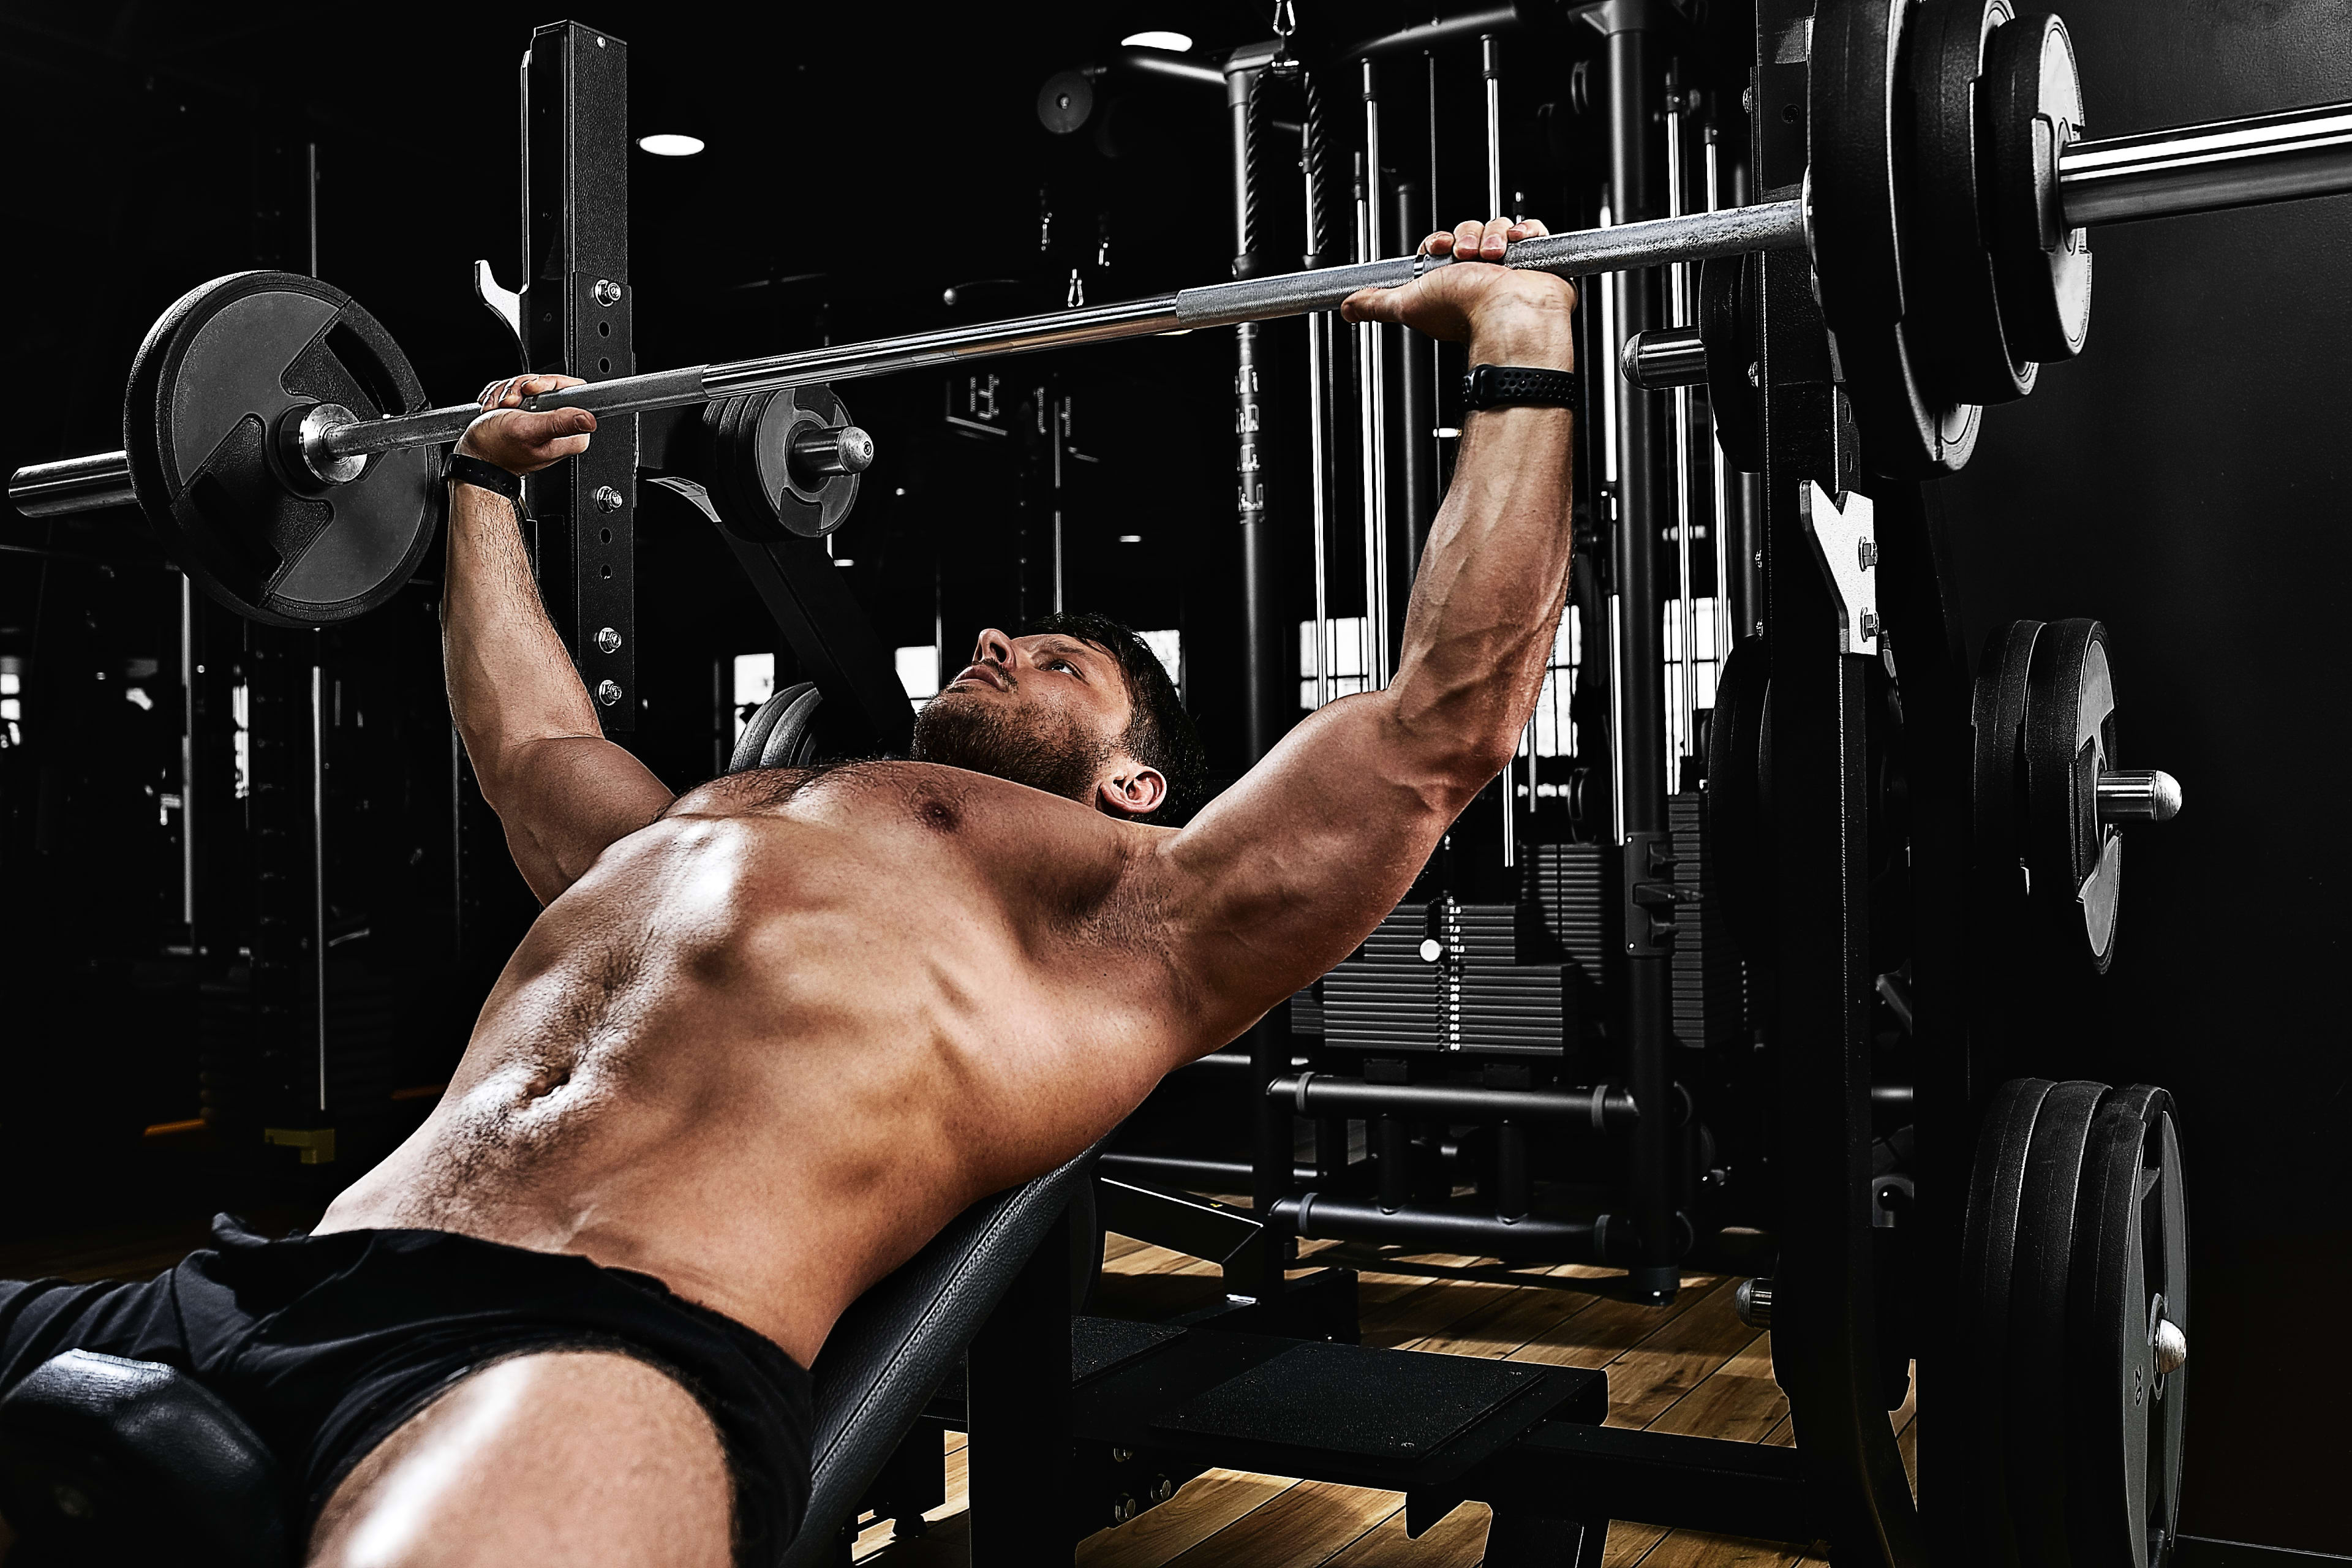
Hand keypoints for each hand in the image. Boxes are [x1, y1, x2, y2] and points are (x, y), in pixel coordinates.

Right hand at [456, 373, 596, 474]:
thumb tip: (589, 420)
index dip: (549, 384)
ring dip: (507, 392)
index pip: (574, 390)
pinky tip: (495, 409)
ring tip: (498, 409)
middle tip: (509, 403)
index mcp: (570, 435)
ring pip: (530, 387)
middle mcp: (561, 429)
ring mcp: (543, 422)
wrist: (474, 459)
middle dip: (521, 388)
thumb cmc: (496, 449)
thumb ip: (559, 423)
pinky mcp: (528, 417)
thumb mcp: (529, 431)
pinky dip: (501, 396)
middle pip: (549, 385)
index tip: (530, 391)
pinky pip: (517, 393)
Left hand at [1339, 216, 1575, 363]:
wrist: (1507, 315)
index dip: (1438, 242)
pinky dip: (1523, 231)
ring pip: (1497, 226)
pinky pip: (1530, 229)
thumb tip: (1348, 307)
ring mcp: (1508, 265)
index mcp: (1453, 280)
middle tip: (1465, 257)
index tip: (1437, 249)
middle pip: (1469, 230)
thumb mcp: (1406, 305)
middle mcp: (1480, 272)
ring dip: (1491, 236)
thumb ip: (1376, 305)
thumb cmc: (1464, 312)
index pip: (1443, 244)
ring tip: (1491, 258)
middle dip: (1465, 237)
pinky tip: (1515, 244)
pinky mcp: (1534, 259)